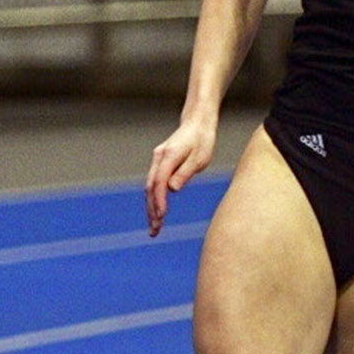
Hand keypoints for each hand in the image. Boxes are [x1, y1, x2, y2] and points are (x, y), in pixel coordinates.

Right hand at [145, 120, 215, 235]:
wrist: (197, 123)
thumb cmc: (202, 141)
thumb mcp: (200, 158)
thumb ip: (185, 173)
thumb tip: (172, 189)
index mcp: (168, 156)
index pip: (159, 183)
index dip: (159, 201)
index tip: (161, 217)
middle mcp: (159, 158)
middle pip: (151, 188)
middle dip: (152, 211)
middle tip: (155, 231)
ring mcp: (157, 161)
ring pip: (150, 187)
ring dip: (151, 208)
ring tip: (155, 228)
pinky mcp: (160, 164)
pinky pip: (154, 184)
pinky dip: (154, 199)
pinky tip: (157, 213)